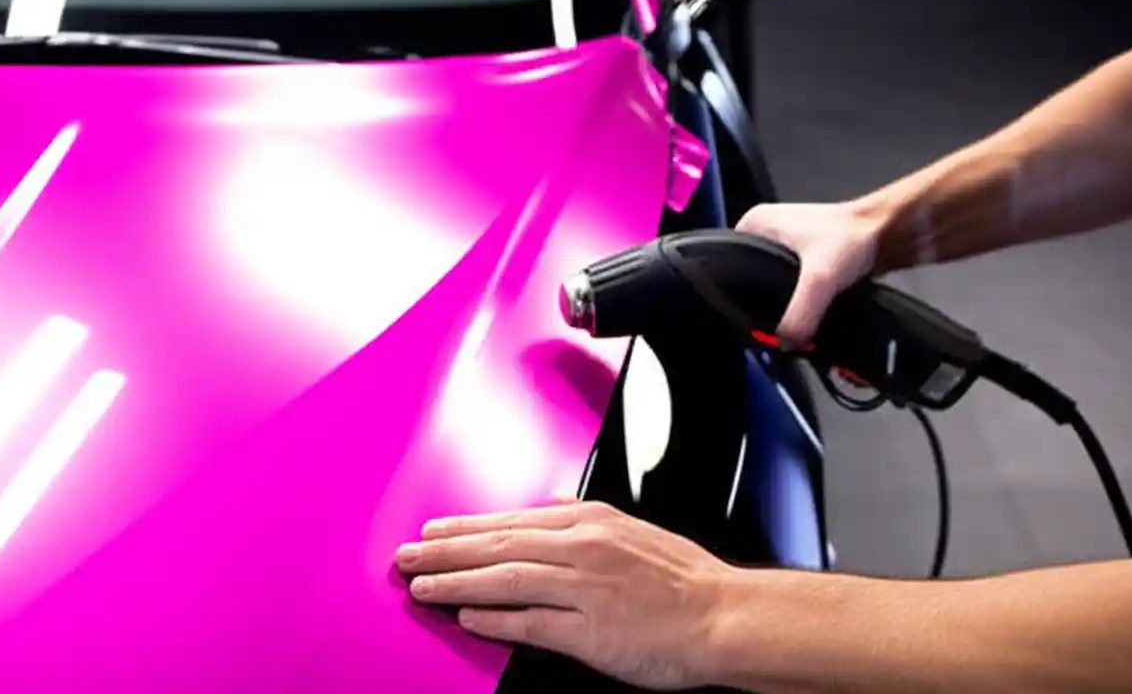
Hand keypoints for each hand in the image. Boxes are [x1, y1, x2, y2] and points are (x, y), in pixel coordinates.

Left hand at [395, 501, 737, 690]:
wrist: (725, 615)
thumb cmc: (685, 578)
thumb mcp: (634, 528)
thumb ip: (585, 516)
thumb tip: (549, 501)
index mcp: (591, 521)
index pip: (512, 521)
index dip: (465, 528)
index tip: (431, 531)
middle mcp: (583, 548)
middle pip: (499, 546)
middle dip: (446, 551)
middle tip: (406, 556)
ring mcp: (585, 589)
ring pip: (506, 579)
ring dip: (456, 581)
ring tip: (421, 585)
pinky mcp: (591, 630)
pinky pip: (532, 623)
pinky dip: (495, 618)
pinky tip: (466, 617)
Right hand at [735, 201, 884, 345]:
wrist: (894, 232)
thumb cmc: (853, 237)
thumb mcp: (819, 278)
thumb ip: (799, 314)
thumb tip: (786, 345)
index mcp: (754, 223)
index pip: (728, 265)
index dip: (736, 295)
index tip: (745, 319)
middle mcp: (766, 231)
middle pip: (751, 280)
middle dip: (761, 304)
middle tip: (767, 328)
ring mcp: (787, 245)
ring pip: (772, 286)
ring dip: (782, 306)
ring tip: (785, 325)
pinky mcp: (808, 259)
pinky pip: (792, 288)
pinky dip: (797, 303)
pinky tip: (801, 317)